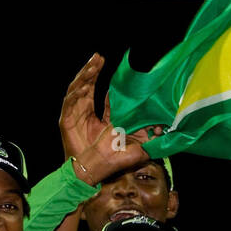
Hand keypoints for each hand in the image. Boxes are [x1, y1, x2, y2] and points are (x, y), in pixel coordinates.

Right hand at [60, 54, 164, 184]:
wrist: (91, 173)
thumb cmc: (111, 162)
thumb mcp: (134, 148)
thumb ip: (147, 138)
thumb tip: (163, 127)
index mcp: (104, 120)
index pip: (108, 98)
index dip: (114, 86)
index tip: (123, 74)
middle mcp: (89, 114)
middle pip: (91, 87)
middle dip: (94, 71)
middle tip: (100, 57)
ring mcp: (77, 115)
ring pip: (80, 88)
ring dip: (86, 74)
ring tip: (93, 62)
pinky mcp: (66, 119)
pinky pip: (70, 99)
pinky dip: (77, 88)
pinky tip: (84, 79)